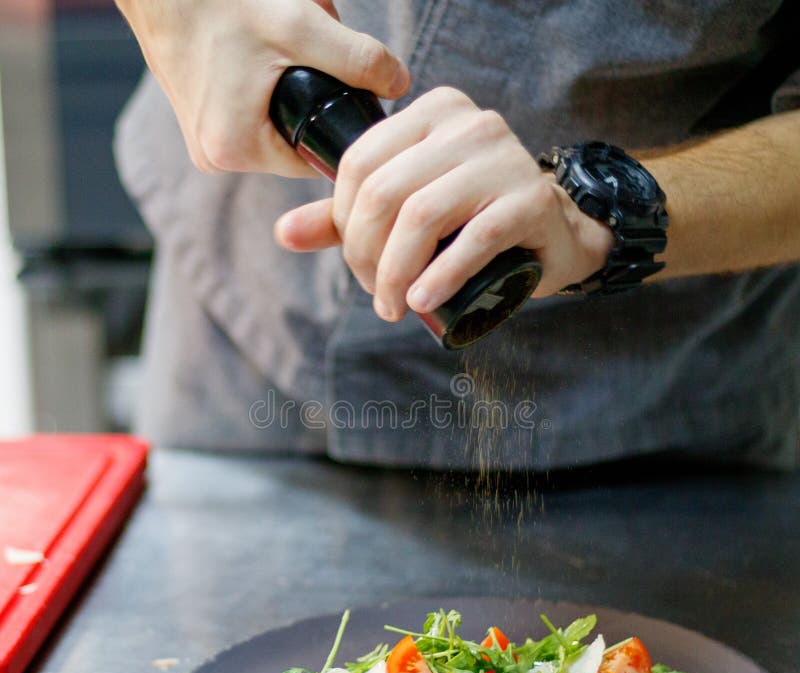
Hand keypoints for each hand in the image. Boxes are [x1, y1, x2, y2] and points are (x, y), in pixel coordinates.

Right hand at [115, 0, 409, 175]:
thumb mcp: (299, 25)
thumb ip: (357, 59)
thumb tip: (399, 84)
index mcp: (236, 149)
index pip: (313, 159)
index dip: (337, 128)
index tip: (351, 96)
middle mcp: (215, 157)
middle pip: (294, 146)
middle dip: (313, 104)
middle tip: (309, 54)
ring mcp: (204, 143)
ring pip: (274, 130)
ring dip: (290, 96)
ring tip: (278, 49)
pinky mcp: (199, 123)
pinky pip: (250, 118)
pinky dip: (264, 90)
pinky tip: (260, 55)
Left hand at [275, 87, 613, 318]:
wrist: (552, 235)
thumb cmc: (472, 222)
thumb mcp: (406, 211)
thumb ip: (346, 218)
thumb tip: (284, 233)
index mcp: (430, 114)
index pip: (359, 163)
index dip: (342, 223)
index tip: (357, 265)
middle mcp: (468, 124)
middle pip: (385, 193)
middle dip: (366, 257)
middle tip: (376, 297)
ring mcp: (503, 157)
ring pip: (423, 215)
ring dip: (396, 272)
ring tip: (394, 307)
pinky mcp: (531, 198)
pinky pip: (474, 237)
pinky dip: (442, 275)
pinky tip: (423, 301)